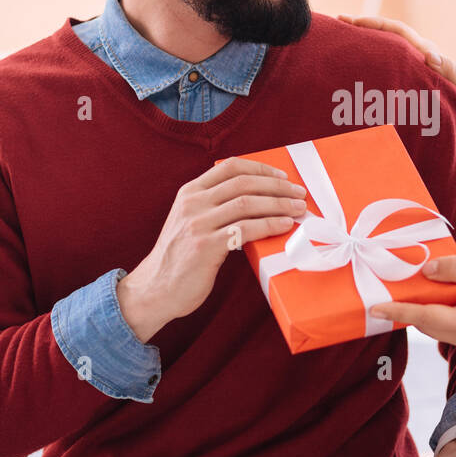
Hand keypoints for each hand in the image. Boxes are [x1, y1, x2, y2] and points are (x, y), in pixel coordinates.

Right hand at [117, 157, 307, 341]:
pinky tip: (284, 226)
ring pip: (248, 203)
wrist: (155, 289)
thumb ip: (214, 207)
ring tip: (299, 209)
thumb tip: (259, 200)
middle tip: (299, 194)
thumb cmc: (181, 258)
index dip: (261, 168)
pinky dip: (269, 225)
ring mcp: (198, 224)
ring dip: (279, 205)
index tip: (282, 177)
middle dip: (277, 187)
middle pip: (243, 183)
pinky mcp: (206, 246)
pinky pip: (246, 229)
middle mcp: (192, 203)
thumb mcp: (190, 221)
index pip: (230, 167)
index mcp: (190, 192)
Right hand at [336, 14, 455, 145]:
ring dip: (363, 38)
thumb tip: (433, 59)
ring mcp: (410, 62)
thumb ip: (451, 72)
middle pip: (385, 32)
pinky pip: (384, 59)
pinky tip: (352, 60)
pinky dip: (368, 55)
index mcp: (425, 50)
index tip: (354, 23)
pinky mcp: (406, 73)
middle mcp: (415, 52)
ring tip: (338, 36)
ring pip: (383, 45)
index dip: (376, 25)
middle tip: (339, 20)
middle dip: (363, 25)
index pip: (397, 30)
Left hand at [371, 255, 455, 353]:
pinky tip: (433, 293)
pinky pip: (444, 325)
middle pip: (425, 323)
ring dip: (420, 308)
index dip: (398, 310)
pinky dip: (434, 310)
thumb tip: (426, 271)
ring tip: (408, 287)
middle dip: (406, 306)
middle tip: (388, 286)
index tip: (375, 307)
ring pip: (433, 325)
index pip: (424, 317)